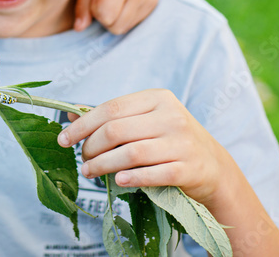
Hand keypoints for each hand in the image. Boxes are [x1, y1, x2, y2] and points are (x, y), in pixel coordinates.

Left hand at [58, 89, 231, 205]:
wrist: (213, 167)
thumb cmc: (170, 141)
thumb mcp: (146, 121)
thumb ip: (113, 117)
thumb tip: (71, 114)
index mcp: (157, 98)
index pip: (111, 108)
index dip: (83, 124)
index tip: (64, 139)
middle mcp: (171, 116)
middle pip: (116, 131)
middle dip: (91, 147)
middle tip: (82, 160)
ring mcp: (181, 142)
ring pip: (130, 153)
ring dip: (103, 165)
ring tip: (90, 171)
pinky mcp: (189, 168)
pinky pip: (152, 174)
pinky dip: (131, 179)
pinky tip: (118, 181)